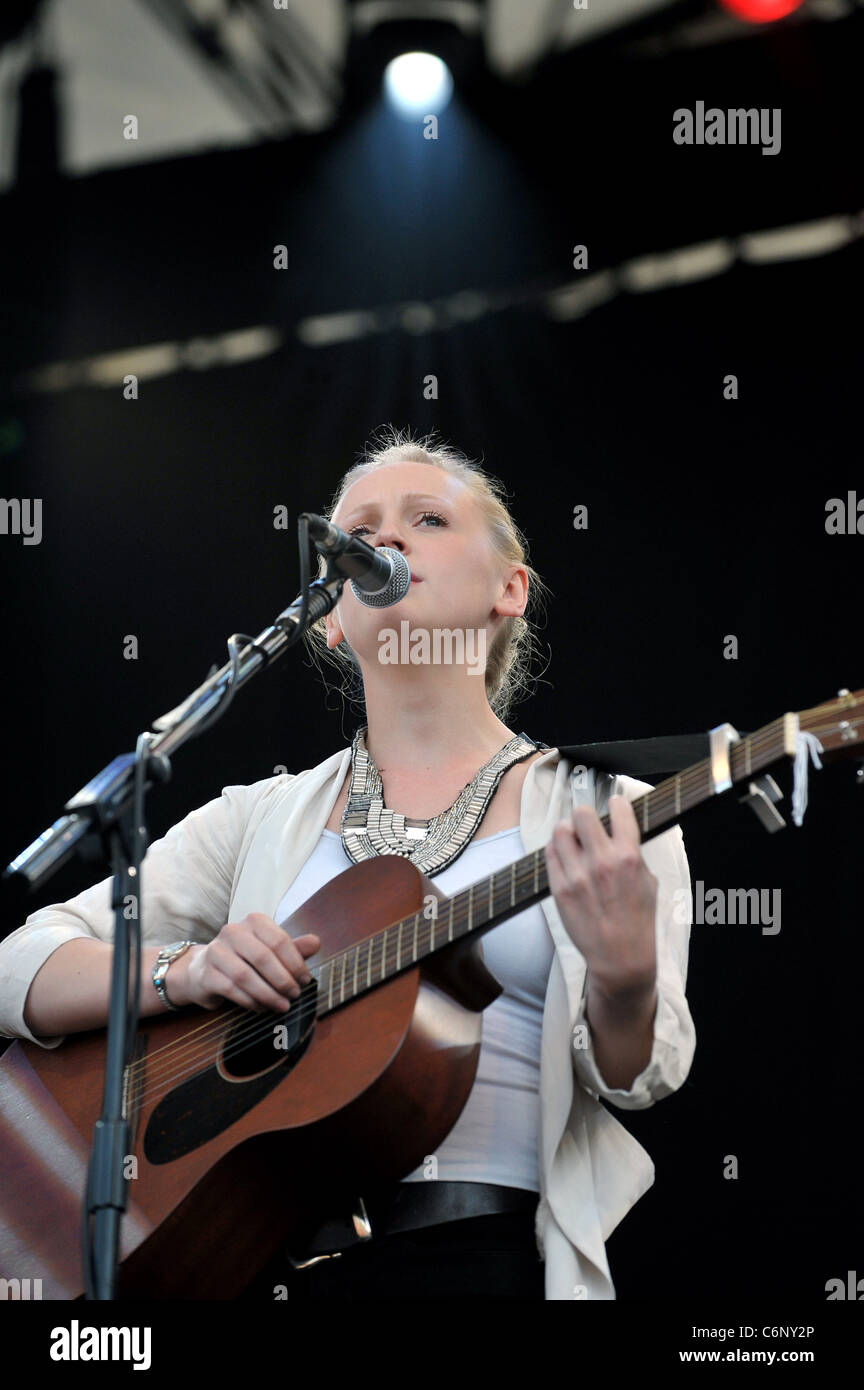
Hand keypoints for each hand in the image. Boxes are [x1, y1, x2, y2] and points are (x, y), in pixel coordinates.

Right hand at [167, 913, 319, 1012]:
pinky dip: (250, 1001)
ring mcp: (216, 951)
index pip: (279, 940)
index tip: (305, 980)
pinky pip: (231, 989)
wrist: (204, 970)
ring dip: (268, 994)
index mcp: (253, 921)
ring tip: (282, 1006)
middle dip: (283, 980)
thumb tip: (316, 942)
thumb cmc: (245, 959)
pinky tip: (262, 1008)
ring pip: (246, 975)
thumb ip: (293, 947)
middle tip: (295, 995)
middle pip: (263, 957)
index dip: (295, 963)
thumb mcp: (271, 950)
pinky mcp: (206, 973)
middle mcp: (233, 931)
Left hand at [544, 794, 657, 997]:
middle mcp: (602, 862)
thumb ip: (633, 854)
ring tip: (573, 843)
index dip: (616, 804)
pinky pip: (549, 854)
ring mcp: (577, 875)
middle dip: (586, 817)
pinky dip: (557, 851)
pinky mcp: (559, 889)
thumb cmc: (638, 921)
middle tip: (588, 828)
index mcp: (630, 857)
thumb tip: (619, 832)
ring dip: (567, 832)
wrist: (620, 958)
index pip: (618, 809)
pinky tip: (566, 859)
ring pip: (560, 830)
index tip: (614, 807)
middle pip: (582, 813)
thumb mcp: (649, 883)